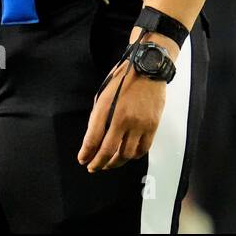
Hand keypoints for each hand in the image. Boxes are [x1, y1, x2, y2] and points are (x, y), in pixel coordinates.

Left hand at [77, 31, 170, 172]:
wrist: (147, 68)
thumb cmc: (122, 79)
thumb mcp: (103, 94)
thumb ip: (98, 116)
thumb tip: (93, 139)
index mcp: (106, 108)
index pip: (93, 138)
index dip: (86, 153)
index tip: (82, 160)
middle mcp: (122, 118)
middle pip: (109, 151)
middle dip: (99, 163)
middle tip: (93, 167)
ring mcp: (139, 123)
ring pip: (126, 154)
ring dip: (116, 163)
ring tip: (109, 164)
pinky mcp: (152, 126)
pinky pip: (143, 149)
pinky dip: (133, 156)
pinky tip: (127, 156)